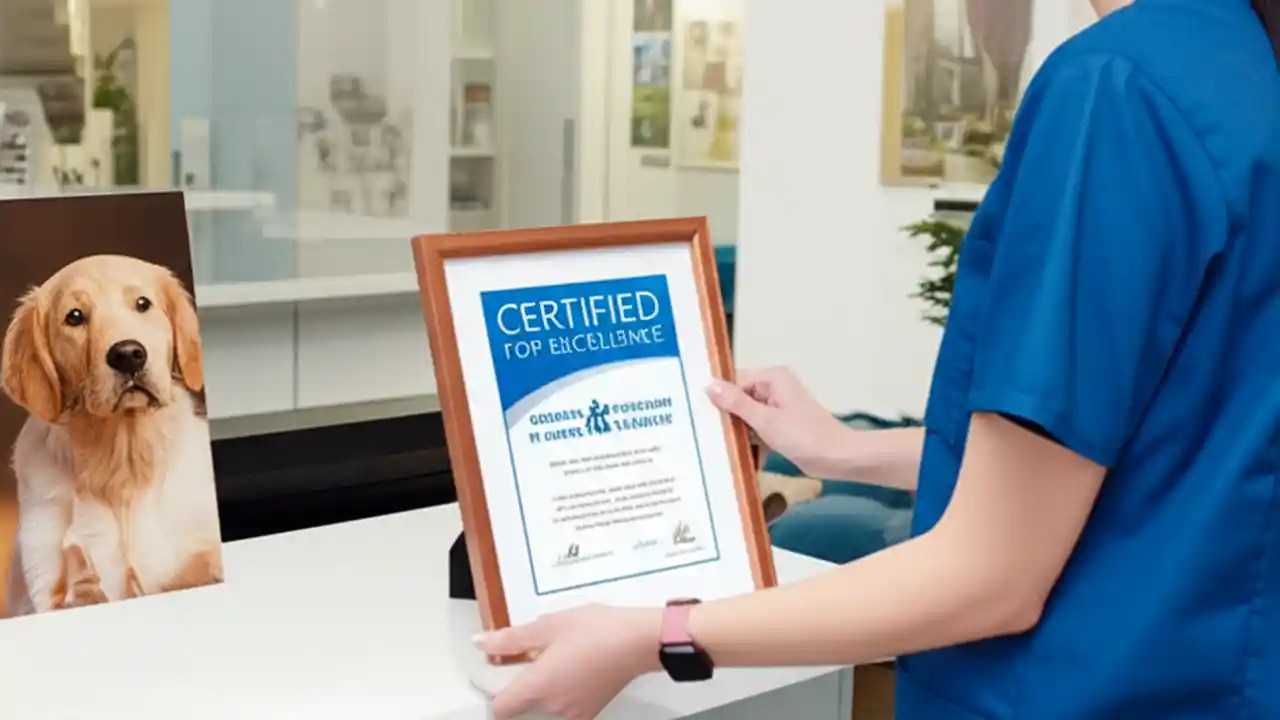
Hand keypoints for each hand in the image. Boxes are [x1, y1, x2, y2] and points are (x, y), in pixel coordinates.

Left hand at [475, 604, 661, 719]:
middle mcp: (553, 708)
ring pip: (543, 707)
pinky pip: (564, 708)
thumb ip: (510, 639)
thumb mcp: (548, 626)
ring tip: (556, 658)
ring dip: (543, 688)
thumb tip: (481, 643)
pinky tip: (572, 667)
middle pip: (521, 707)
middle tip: (531, 657)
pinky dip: (562, 693)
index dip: (494, 691)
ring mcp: (573, 713)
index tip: (497, 673)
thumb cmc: (597, 630)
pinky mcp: (590, 712)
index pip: (499, 709)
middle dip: (520, 685)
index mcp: (538, 687)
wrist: (639, 640)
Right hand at [707, 367, 849, 477]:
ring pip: (745, 414)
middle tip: (698, 430)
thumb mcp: (765, 420)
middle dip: (724, 414)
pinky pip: (755, 426)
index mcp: (772, 378)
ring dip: (735, 429)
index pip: (734, 381)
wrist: (837, 458)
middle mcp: (774, 387)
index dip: (716, 396)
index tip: (694, 411)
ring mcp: (777, 407)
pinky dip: (747, 438)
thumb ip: (736, 403)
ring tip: (710, 442)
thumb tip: (708, 385)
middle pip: (738, 397)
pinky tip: (731, 451)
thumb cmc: (804, 436)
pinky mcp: (779, 425)